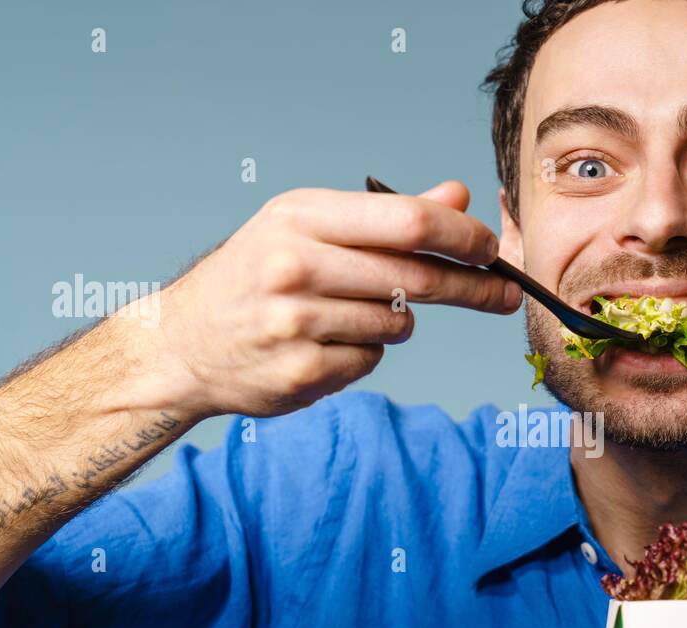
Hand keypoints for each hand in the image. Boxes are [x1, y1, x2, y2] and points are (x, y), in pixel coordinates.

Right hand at [124, 181, 521, 419]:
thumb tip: (457, 196)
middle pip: (417, 277)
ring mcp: (297, 324)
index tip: (491, 247)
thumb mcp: (308, 228)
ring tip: (353, 312)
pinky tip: (325, 342)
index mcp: (302, 217)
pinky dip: (365, 352)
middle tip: (505, 293)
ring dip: (398, 320)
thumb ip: (386, 217)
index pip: (408, 221)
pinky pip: (372, 360)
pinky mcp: (303, 373)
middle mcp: (296, 266)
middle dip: (473, 286)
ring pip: (400, 323)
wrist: (181, 342)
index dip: (463, 237)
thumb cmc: (254, 275)